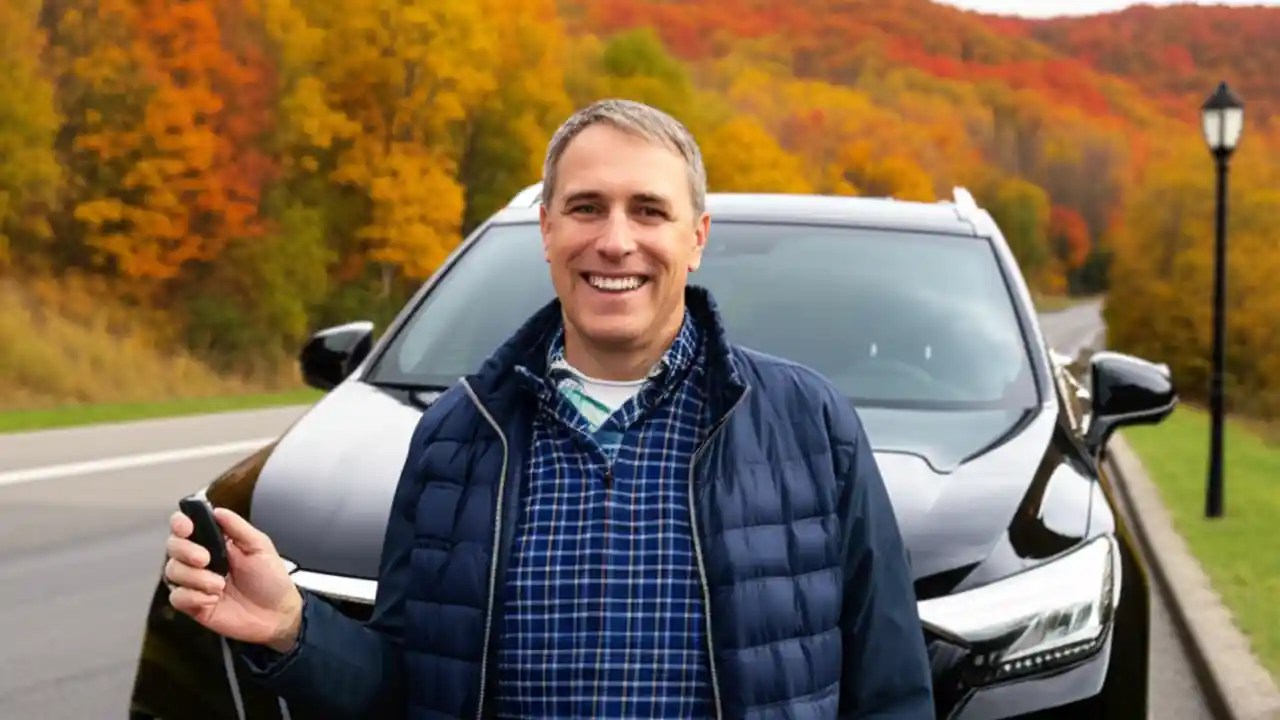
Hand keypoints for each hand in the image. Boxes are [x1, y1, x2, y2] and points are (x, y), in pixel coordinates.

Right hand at [165, 507, 303, 652]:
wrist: (278, 614)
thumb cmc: (271, 579)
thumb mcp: (260, 546)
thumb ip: (237, 527)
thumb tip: (217, 510)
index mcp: (215, 542)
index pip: (186, 527)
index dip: (179, 523)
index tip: (185, 527)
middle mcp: (200, 561)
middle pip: (173, 547)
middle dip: (185, 550)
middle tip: (205, 559)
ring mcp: (195, 583)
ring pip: (172, 572)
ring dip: (195, 577)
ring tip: (220, 585)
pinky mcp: (194, 605)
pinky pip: (177, 597)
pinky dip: (193, 597)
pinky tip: (213, 599)